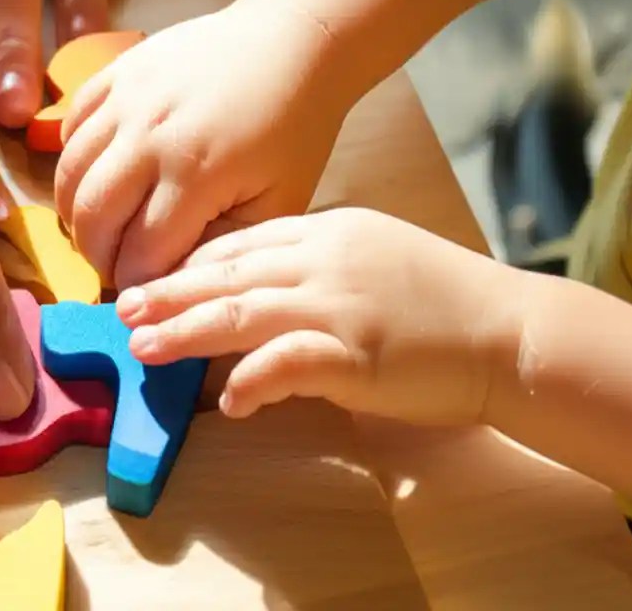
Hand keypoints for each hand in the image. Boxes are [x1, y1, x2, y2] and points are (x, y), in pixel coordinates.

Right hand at [54, 1, 351, 289]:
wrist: (292, 43)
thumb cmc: (293, 129)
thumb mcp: (278, 202)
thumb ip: (224, 246)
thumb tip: (173, 279)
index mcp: (196, 174)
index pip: (140, 253)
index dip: (137, 285)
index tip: (144, 293)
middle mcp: (149, 135)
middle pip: (92, 218)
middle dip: (97, 257)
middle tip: (116, 267)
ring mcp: (126, 99)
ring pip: (69, 175)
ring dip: (76, 215)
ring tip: (101, 229)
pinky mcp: (115, 73)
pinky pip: (70, 128)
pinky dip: (75, 163)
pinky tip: (99, 178)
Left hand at [116, 209, 522, 425]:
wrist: (509, 332)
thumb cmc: (442, 301)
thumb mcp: (371, 257)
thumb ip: (313, 268)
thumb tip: (255, 293)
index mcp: (326, 229)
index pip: (239, 240)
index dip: (187, 262)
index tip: (150, 279)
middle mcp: (324, 257)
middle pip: (226, 270)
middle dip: (168, 291)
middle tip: (122, 308)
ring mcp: (338, 303)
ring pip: (241, 310)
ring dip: (184, 331)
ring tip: (143, 347)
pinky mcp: (356, 352)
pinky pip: (286, 363)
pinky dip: (252, 382)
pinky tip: (230, 402)